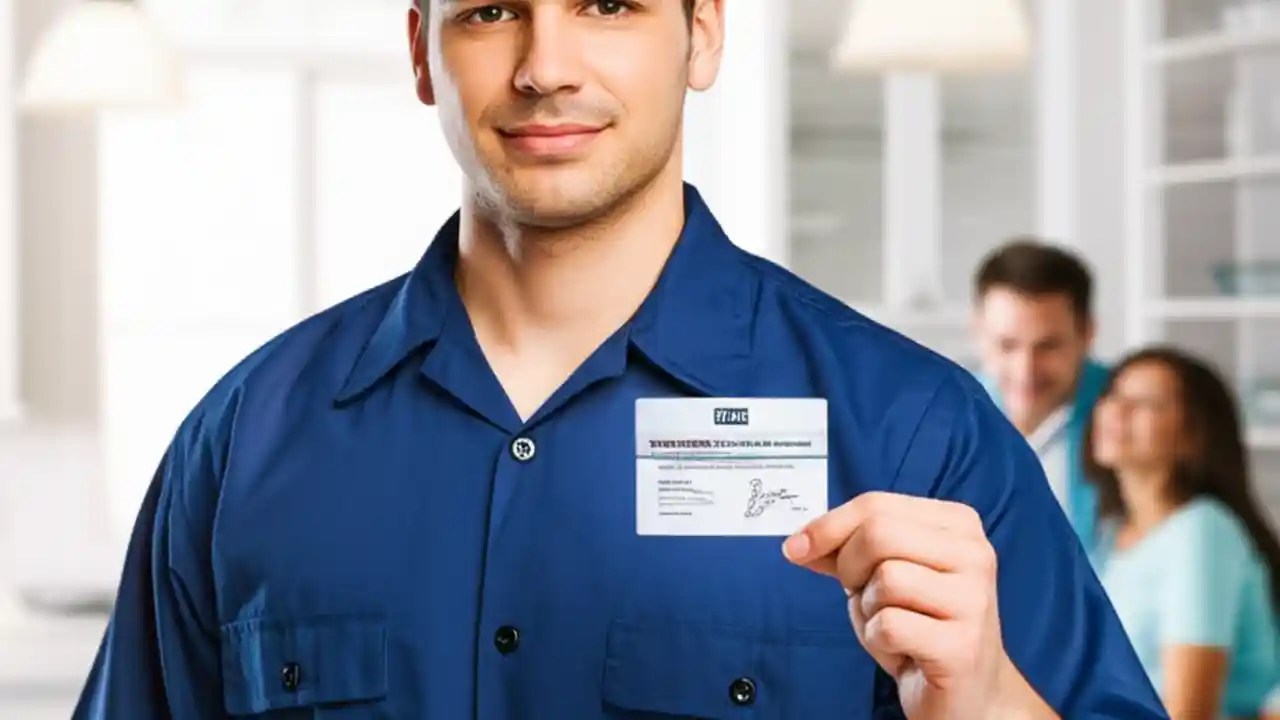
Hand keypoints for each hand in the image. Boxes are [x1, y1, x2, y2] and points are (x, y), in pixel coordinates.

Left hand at [782, 492, 1052, 719]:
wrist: (967, 691)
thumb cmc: (920, 626)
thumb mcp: (878, 577)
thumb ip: (844, 551)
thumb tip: (799, 543)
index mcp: (957, 524)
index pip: (877, 504)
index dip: (828, 526)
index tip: (796, 548)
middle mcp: (974, 554)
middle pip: (879, 533)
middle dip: (850, 565)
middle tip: (862, 595)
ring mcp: (974, 599)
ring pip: (886, 579)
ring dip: (870, 608)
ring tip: (894, 625)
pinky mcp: (962, 645)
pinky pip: (890, 625)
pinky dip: (879, 639)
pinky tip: (904, 650)